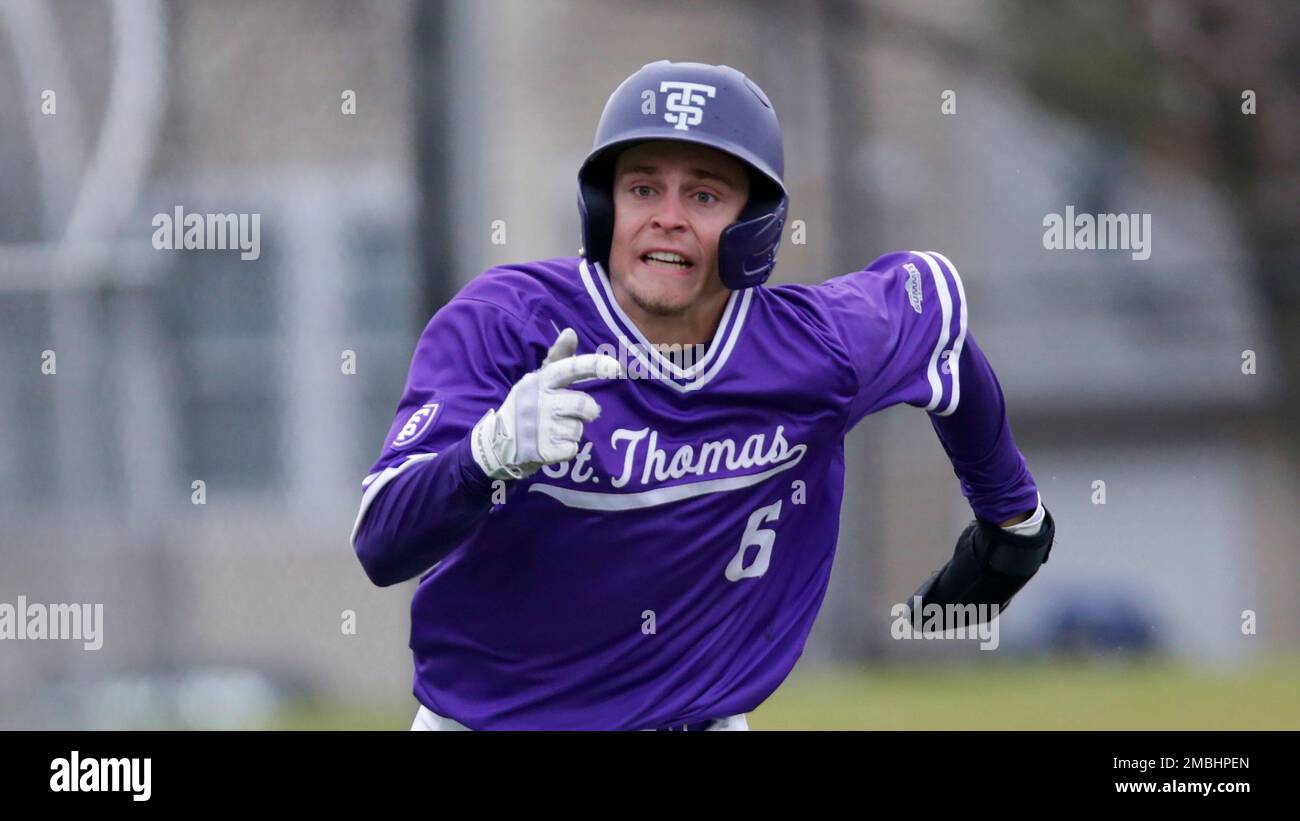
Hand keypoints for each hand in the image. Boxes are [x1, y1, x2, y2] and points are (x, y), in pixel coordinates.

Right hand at [470, 327, 620, 479]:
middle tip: (572, 415)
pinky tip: (551, 446)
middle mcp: (538, 402)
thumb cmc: (526, 408)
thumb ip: (557, 359)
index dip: (594, 366)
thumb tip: (571, 332)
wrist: (496, 445)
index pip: (569, 369)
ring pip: (579, 429)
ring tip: (554, 431)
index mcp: (539, 381)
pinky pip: (572, 449)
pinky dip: (566, 449)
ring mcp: (538, 428)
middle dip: (586, 412)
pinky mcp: (541, 451)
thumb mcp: (536, 381)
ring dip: (572, 432)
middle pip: (584, 405)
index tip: (615, 368)